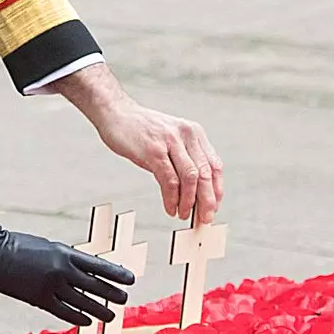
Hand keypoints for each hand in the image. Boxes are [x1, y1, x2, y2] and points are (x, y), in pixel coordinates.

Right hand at [0, 213, 132, 325]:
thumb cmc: (19, 246)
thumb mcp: (48, 247)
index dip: (116, 273)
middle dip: (112, 293)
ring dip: (99, 309)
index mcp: (65, 252)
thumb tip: (86, 270)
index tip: (130, 279)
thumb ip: (67, 258)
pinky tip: (87, 321)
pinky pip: (64, 312)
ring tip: (111, 315)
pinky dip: (78, 317)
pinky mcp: (39, 299)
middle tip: (125, 299)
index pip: (98, 265)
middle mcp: (62, 270)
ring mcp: (51, 286)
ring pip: (83, 301)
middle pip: (94, 285)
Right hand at [51, 61, 222, 222]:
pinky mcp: (153, 150)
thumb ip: (182, 160)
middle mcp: (186, 135)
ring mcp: (170, 141)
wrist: (116, 113)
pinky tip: (170, 208)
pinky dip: (172, 198)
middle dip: (207, 201)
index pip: (214, 166)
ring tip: (183, 215)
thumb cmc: (142, 131)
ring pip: (190, 178)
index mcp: (194, 133)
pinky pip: (169, 180)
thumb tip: (193, 193)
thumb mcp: (170, 141)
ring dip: (189, 202)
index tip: (214, 207)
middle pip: (205, 174)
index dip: (216, 190)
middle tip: (204, 219)